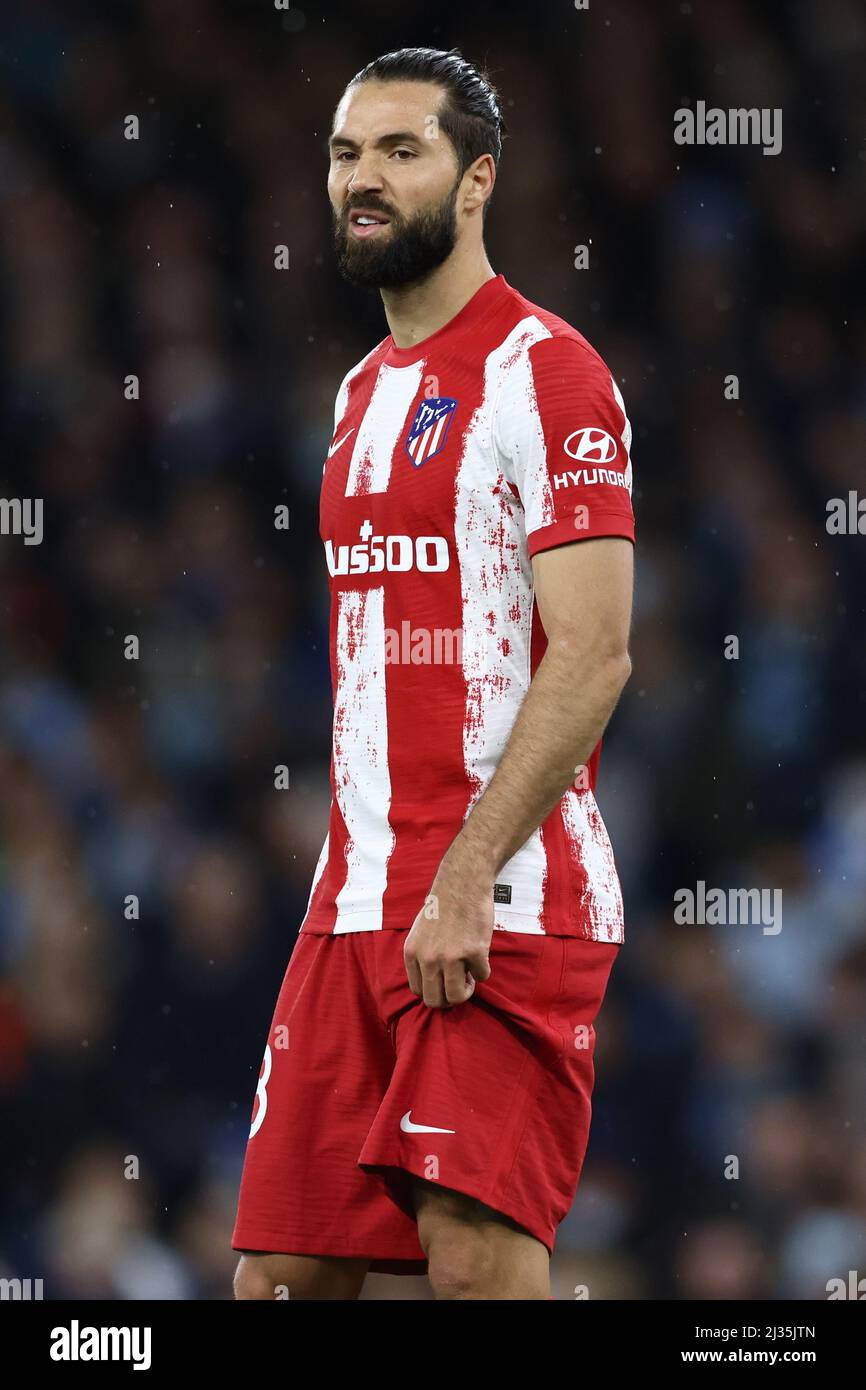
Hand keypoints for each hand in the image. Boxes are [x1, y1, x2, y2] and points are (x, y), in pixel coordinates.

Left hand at [403, 839, 494, 1007]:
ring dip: (466, 991)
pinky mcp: (474, 952)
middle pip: (435, 1000)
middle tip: (459, 985)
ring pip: (457, 996)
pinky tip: (481, 955)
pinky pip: (482, 977)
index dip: (434, 992)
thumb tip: (431, 982)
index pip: (418, 991)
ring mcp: (451, 957)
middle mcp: (428, 958)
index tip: (444, 983)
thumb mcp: (419, 932)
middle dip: (449, 999)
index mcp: (412, 953)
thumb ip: (422, 956)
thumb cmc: (443, 905)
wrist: (462, 883)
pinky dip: (483, 970)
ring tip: (469, 976)